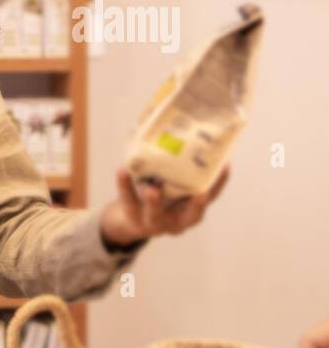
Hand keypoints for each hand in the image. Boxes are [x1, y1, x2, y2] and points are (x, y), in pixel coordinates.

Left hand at [98, 165, 229, 248]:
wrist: (133, 221)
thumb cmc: (161, 197)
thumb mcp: (174, 188)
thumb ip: (181, 169)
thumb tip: (183, 125)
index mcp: (193, 209)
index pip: (211, 195)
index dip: (220, 183)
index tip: (225, 165)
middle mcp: (178, 219)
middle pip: (191, 214)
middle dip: (196, 204)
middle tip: (200, 193)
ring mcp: (155, 222)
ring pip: (155, 214)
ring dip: (155, 202)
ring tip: (152, 189)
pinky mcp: (132, 217)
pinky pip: (128, 200)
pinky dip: (124, 186)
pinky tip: (122, 171)